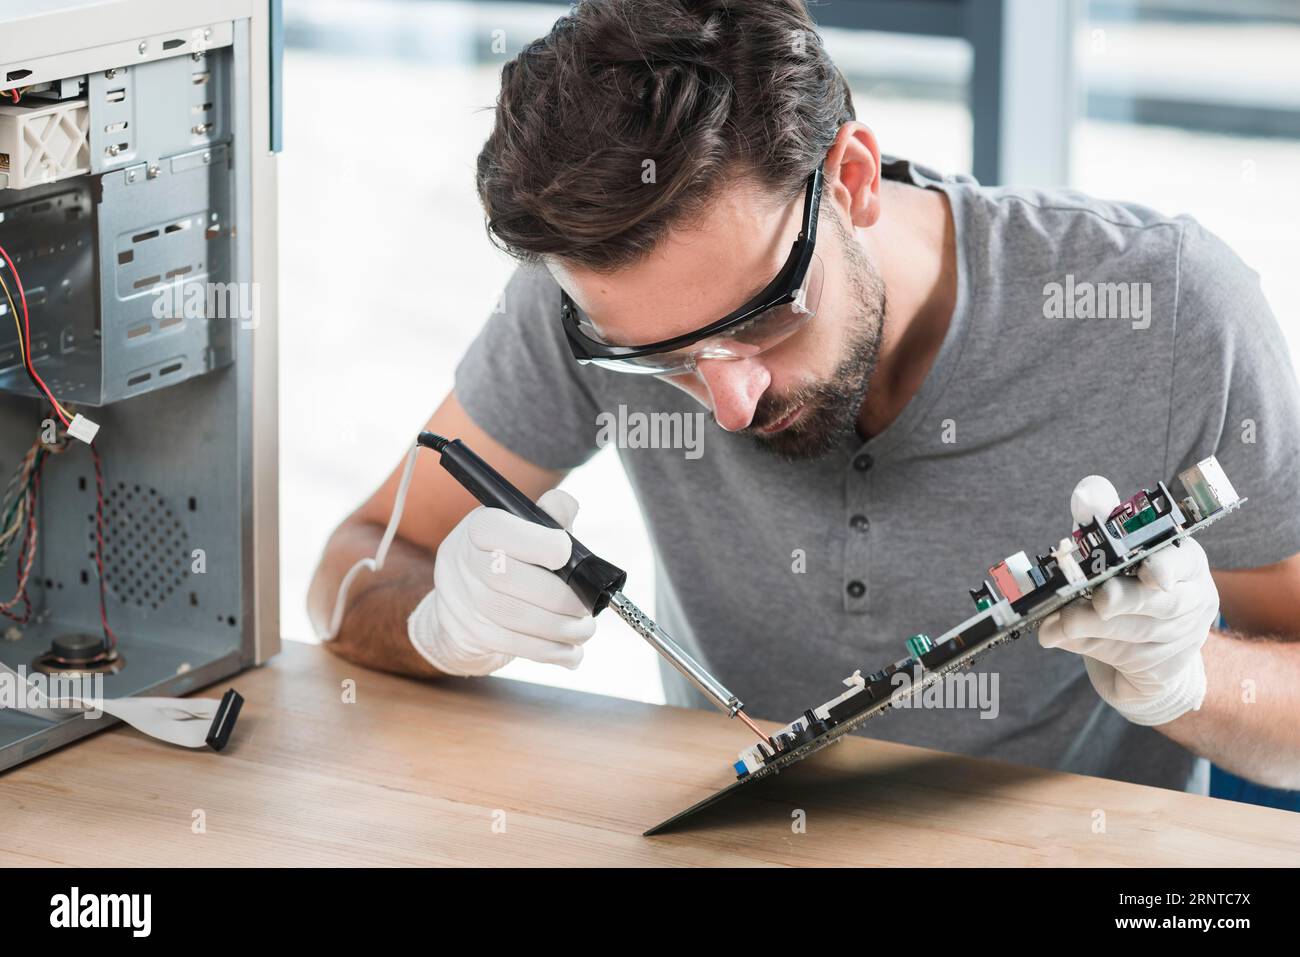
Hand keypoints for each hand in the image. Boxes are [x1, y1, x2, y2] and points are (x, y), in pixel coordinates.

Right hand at [407, 489, 596, 675]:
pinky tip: (571, 652)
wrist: (470, 600)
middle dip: (556, 596)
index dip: (536, 541)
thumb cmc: (513, 558)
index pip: (496, 528)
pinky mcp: (468, 632)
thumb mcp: (529, 530)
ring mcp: (461, 599)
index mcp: (479, 527)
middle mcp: (462, 559)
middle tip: (586, 607)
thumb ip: (550, 516)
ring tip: (585, 630)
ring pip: (510, 616)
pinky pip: (510, 644)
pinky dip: (548, 650)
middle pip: (506, 577)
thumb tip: (566, 505)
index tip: (567, 552)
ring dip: (558, 628)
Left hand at [1038, 475, 1218, 725]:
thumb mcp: (1113, 550)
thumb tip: (1087, 493)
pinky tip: (1055, 636)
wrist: (1148, 658)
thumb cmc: (1126, 587)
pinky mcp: (1160, 670)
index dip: (1167, 566)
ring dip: (1089, 626)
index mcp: (1185, 562)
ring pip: (1133, 632)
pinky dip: (1083, 645)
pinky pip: (1119, 656)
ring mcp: (1180, 639)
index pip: (1182, 560)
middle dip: (1124, 600)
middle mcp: (1191, 600)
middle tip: (1098, 600)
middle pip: (1159, 602)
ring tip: (1054, 623)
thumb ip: (1100, 520)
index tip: (1152, 573)